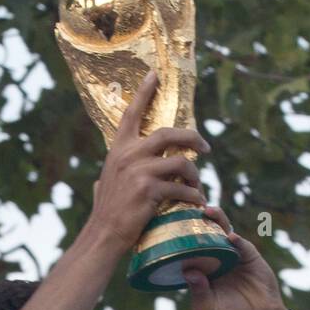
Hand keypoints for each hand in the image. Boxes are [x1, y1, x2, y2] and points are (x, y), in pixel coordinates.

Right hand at [89, 71, 210, 250]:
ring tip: (198, 186)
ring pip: (181, 162)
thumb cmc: (107, 212)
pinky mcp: (149, 190)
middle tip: (205, 147)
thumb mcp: (106, 183)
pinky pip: (182, 188)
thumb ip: (113, 175)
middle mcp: (128, 155)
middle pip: (168, 133)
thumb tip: (104, 180)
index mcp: (119, 149)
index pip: (132, 113)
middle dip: (191, 137)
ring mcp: (139, 172)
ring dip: (195, 174)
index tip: (156, 74)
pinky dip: (193, 196)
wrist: (104, 234)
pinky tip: (196, 203)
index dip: (145, 92)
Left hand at [182, 209, 289, 309]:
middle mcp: (214, 256)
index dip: (180, 233)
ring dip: (217, 219)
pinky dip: (236, 240)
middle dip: (197, 217)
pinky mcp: (249, 255)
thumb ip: (198, 292)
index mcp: (200, 267)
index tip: (170, 219)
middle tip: (188, 205)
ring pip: (223, 230)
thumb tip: (188, 271)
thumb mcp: (208, 307)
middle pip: (204, 231)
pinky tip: (231, 237)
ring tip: (208, 211)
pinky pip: (242, 244)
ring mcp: (232, 253)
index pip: (188, 246)